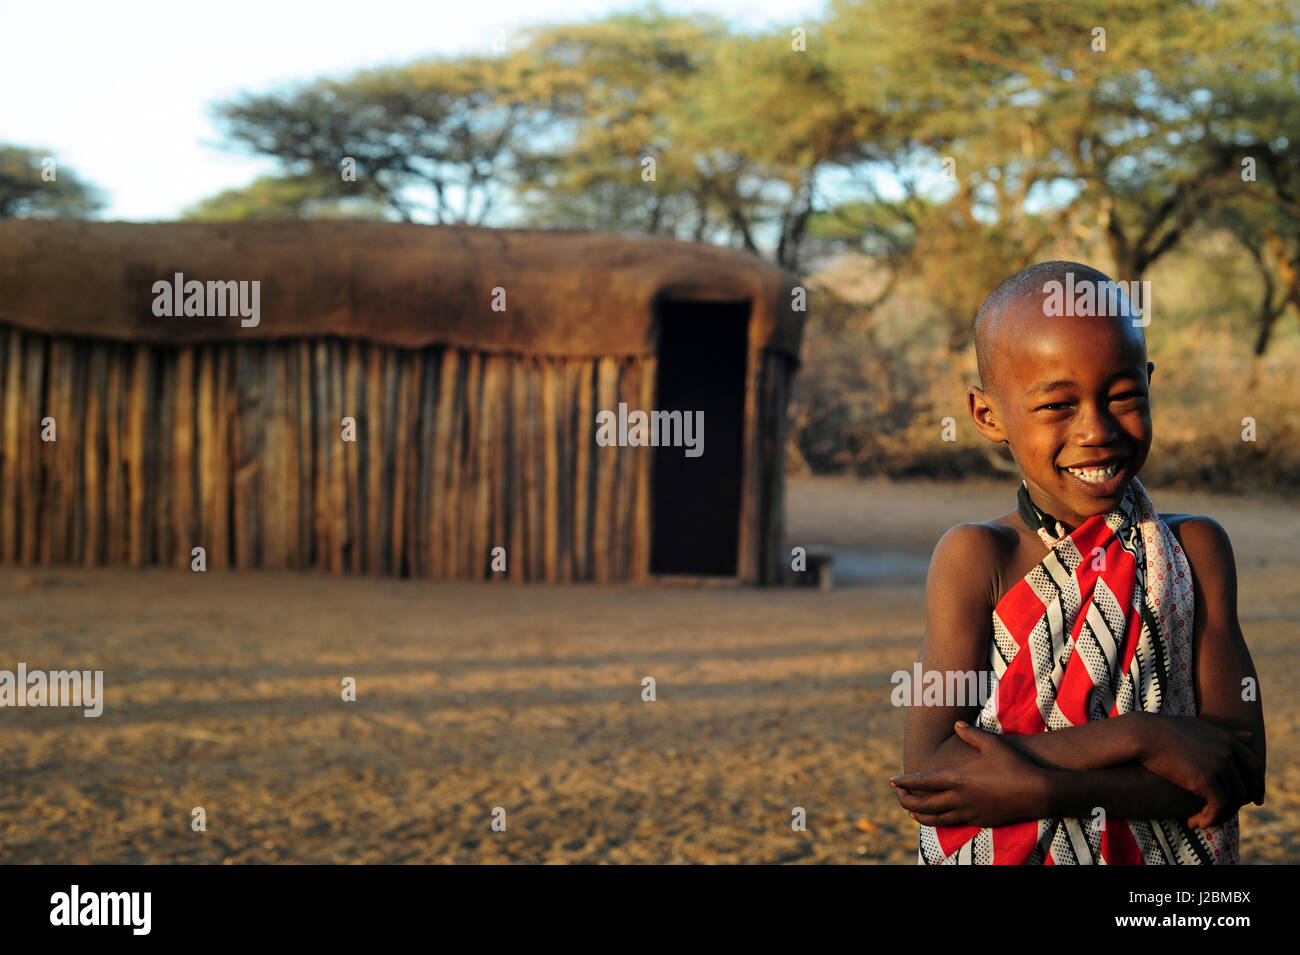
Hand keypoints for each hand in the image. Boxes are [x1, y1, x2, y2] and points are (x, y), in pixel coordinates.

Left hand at [889, 722, 1049, 828]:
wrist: (1038, 792)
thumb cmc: (1015, 765)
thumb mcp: (992, 744)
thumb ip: (971, 734)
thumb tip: (956, 725)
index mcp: (958, 778)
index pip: (923, 782)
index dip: (905, 782)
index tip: (891, 782)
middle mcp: (960, 798)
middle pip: (924, 804)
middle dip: (907, 801)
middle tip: (898, 796)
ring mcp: (969, 812)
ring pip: (936, 819)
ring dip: (919, 815)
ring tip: (911, 811)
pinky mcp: (980, 820)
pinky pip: (953, 824)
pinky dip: (938, 822)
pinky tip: (936, 818)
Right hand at [1139, 714, 1263, 828]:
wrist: (1144, 735)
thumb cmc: (1164, 730)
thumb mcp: (1199, 727)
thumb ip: (1226, 734)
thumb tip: (1250, 736)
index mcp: (1228, 740)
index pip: (1254, 766)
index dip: (1257, 785)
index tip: (1254, 799)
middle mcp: (1228, 753)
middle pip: (1245, 786)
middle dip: (1239, 804)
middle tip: (1225, 815)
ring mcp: (1219, 766)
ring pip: (1232, 800)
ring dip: (1219, 814)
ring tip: (1201, 820)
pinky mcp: (1207, 780)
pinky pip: (1218, 807)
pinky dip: (1210, 818)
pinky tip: (1195, 822)